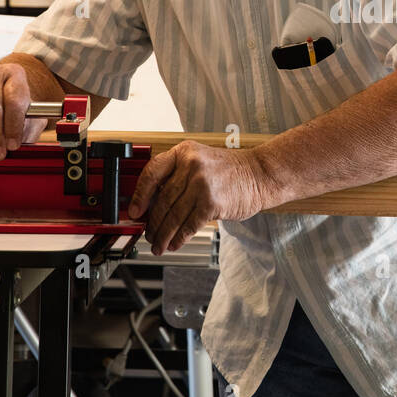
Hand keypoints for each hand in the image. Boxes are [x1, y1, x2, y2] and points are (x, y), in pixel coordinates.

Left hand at [127, 141, 268, 253]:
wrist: (261, 174)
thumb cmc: (231, 171)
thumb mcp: (201, 161)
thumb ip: (178, 176)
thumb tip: (153, 204)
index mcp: (184, 152)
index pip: (152, 173)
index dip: (139, 195)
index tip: (134, 212)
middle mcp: (191, 165)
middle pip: (162, 200)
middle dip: (153, 223)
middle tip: (149, 235)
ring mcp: (202, 184)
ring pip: (173, 215)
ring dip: (163, 234)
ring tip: (159, 245)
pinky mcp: (212, 203)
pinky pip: (189, 225)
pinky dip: (180, 237)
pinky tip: (175, 243)